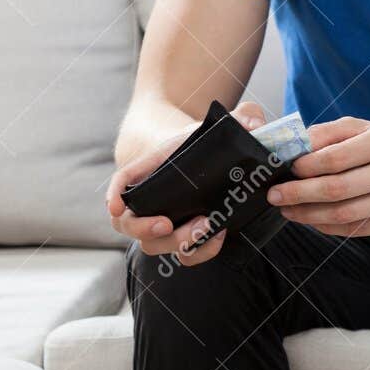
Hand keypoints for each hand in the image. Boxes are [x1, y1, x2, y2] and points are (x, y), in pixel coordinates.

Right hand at [106, 100, 268, 266]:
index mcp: (152, 169)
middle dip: (145, 228)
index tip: (117, 206)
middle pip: (131, 223)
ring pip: (154, 245)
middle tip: (168, 224)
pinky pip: (184, 254)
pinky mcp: (186, 236)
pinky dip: (199, 251)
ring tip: (206, 229)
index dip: (115, 194)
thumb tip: (253, 124)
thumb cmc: (207, 141)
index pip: (124, 181)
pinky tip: (218, 238)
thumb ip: (241, 116)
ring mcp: (165, 221)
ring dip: (176, 242)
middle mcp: (151, 200)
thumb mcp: (223, 124)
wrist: (212, 160)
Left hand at [268, 117, 369, 237]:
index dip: (304, 167)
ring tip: (289, 210)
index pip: (334, 158)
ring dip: (308, 215)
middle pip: (336, 189)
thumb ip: (329, 134)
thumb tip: (293, 148)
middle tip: (275, 195)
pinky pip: (355, 229)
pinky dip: (328, 227)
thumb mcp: (365, 128)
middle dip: (298, 194)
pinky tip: (313, 219)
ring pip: (343, 214)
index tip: (286, 170)